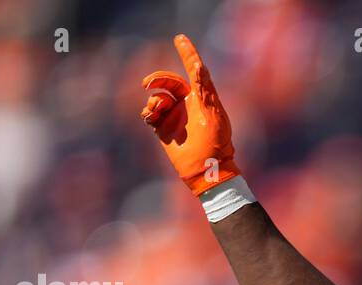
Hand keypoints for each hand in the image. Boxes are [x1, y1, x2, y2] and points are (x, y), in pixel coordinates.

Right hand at [141, 34, 238, 194]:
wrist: (205, 168)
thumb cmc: (214, 141)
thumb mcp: (211, 112)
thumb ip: (204, 88)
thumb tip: (198, 65)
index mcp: (201, 97)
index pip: (192, 70)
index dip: (186, 53)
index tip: (179, 38)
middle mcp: (187, 104)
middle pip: (168, 82)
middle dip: (157, 79)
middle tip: (147, 84)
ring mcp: (174, 116)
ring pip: (157, 97)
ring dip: (153, 99)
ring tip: (155, 110)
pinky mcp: (163, 129)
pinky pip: (150, 114)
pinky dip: (148, 111)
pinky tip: (151, 117)